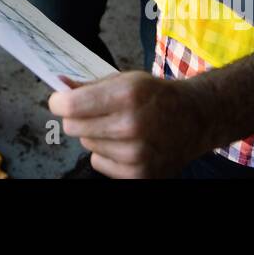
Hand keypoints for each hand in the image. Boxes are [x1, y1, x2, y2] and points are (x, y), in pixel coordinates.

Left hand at [48, 72, 212, 177]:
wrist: (194, 119)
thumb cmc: (156, 96)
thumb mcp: (126, 79)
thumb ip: (90, 85)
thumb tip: (59, 86)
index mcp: (128, 95)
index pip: (71, 106)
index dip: (59, 102)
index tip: (59, 100)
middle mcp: (131, 126)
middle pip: (72, 127)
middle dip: (76, 118)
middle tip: (94, 112)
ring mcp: (136, 154)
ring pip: (86, 144)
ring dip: (95, 136)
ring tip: (119, 127)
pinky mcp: (139, 174)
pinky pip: (98, 163)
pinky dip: (106, 154)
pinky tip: (126, 144)